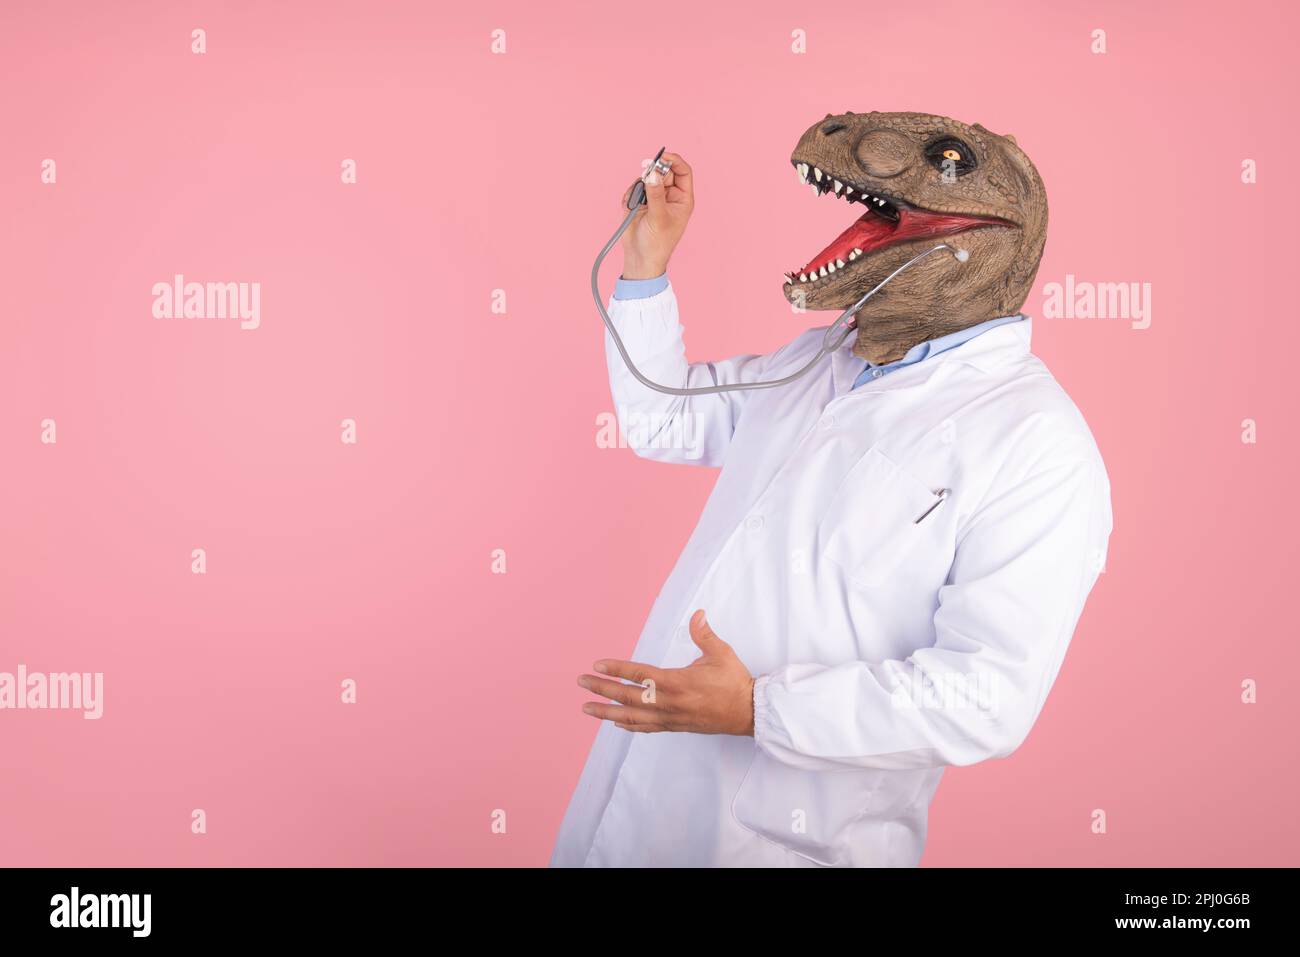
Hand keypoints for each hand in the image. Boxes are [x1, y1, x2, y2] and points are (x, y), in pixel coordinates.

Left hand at [578, 610, 754, 734]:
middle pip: (627, 696)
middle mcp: (669, 702)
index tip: (598, 664)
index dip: (617, 669)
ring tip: (587, 708)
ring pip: (632, 716)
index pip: (639, 674)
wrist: (748, 713)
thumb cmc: (734, 681)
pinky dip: (628, 725)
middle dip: (602, 689)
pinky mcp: (675, 726)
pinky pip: (646, 727)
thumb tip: (697, 614)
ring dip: (607, 712)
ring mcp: (670, 717)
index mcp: (677, 682)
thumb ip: (704, 634)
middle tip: (582, 682)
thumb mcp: (721, 653)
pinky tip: (616, 722)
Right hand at [618, 151, 693, 278]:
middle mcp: (669, 195)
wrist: (639, 258)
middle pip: (662, 171)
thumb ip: (655, 194)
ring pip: (646, 178)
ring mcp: (654, 197)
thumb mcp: (659, 217)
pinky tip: (632, 209)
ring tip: (638, 204)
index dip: (673, 161)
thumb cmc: (657, 243)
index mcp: (682, 198)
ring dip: (639, 187)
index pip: (683, 171)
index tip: (661, 156)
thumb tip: (651, 172)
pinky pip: (634, 188)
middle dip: (652, 172)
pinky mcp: (639, 201)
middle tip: (644, 177)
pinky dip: (630, 195)